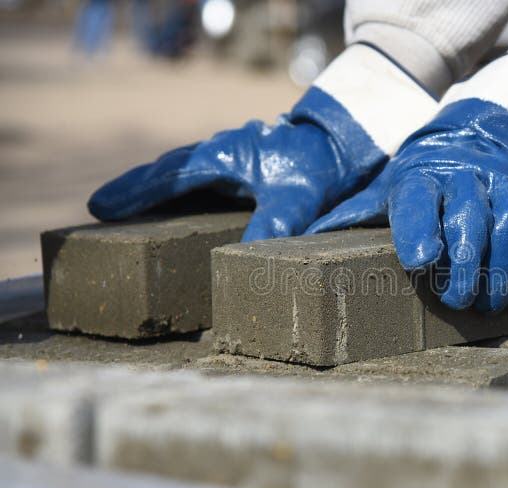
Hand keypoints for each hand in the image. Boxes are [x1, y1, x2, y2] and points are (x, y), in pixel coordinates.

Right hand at [88, 44, 435, 240]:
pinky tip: (174, 209)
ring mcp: (232, 160)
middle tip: (99, 207)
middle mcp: (222, 154)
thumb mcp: (297, 199)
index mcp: (224, 157)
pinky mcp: (245, 170)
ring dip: (154, 189)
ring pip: (183, 174)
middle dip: (134, 188)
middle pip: (167, 171)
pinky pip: (202, 180)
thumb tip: (245, 261)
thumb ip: (273, 227)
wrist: (347, 145)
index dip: (135, 192)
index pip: (169, 176)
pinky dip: (180, 192)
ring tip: (124, 209)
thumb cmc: (321, 168)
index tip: (100, 205)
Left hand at [308, 51, 507, 311]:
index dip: (420, 229)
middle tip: (457, 300)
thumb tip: (300, 243)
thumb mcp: (391, 187)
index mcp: (424, 171)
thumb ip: (356, 214)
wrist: (497, 132)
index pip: (418, 198)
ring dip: (501, 273)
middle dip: (464, 266)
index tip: (421, 262)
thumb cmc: (432, 178)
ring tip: (486, 305)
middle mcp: (473, 172)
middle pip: (470, 218)